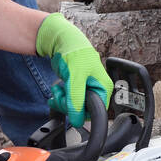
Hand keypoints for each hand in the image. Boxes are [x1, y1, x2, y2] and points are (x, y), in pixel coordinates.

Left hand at [36, 12, 113, 127]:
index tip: (69, 106)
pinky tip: (56, 90)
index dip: (80, 112)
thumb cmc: (74, 53)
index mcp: (103, 87)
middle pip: (83, 110)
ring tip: (57, 91)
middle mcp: (96, 88)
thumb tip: (77, 120)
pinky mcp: (76, 87)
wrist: (62, 40)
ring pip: (74, 106)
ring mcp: (86, 88)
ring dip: (62, 101)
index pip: (95, 111)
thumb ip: (76, 100)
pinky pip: (68, 100)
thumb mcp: (75, 78)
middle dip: (68, 105)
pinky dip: (60, 97)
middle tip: (60, 96)